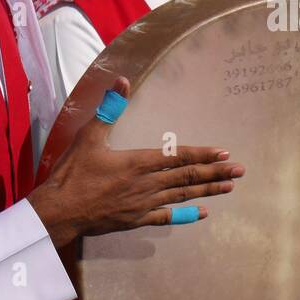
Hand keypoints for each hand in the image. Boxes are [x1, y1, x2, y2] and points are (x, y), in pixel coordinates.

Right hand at [29, 77, 244, 246]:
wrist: (59, 212)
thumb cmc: (73, 173)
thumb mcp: (89, 136)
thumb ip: (109, 109)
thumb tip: (122, 80)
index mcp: (138, 162)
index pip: (178, 157)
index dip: (203, 154)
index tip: (224, 153)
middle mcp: (147, 184)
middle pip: (187, 177)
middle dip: (215, 173)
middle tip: (240, 171)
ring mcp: (143, 204)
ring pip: (182, 196)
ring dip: (207, 191)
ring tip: (229, 188)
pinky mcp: (136, 219)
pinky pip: (166, 217)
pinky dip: (185, 215)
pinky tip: (202, 213)